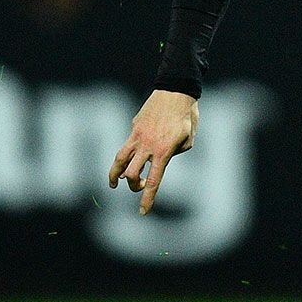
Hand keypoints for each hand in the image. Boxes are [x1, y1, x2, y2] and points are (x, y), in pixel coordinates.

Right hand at [109, 90, 199, 214]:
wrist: (175, 89)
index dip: (147, 198)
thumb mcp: (188, 139)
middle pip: (132, 174)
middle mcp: (148, 146)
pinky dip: (127, 153)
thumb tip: (159, 159)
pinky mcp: (134, 126)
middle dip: (133, 186)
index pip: (153, 181)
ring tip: (113, 183)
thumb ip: (174, 153)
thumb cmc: (187, 115)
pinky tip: (131, 154)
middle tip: (137, 187)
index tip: (142, 211)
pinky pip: (127, 144)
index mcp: (164, 151)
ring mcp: (138, 136)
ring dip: (115, 174)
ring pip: (120, 160)